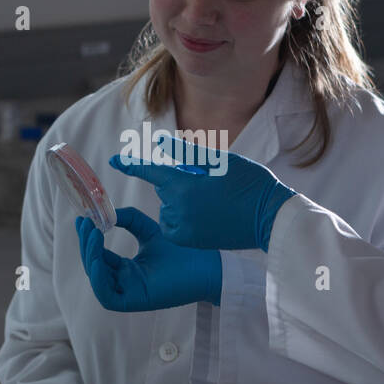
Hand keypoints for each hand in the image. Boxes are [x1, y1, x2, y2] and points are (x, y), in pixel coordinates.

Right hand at [77, 206, 221, 310]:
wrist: (206, 265)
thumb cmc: (183, 251)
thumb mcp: (149, 230)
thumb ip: (129, 219)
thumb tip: (108, 214)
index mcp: (128, 269)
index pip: (100, 255)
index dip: (90, 239)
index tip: (83, 218)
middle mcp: (125, 282)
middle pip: (94, 267)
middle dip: (86, 245)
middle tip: (85, 223)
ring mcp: (128, 294)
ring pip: (97, 280)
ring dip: (89, 257)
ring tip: (93, 235)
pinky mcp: (134, 303)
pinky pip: (106, 296)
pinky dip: (98, 278)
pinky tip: (99, 258)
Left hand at [108, 139, 294, 250]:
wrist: (270, 218)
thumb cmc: (249, 183)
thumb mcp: (219, 161)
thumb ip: (186, 153)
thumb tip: (160, 142)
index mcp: (184, 185)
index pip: (150, 171)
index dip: (131, 164)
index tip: (114, 161)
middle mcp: (178, 208)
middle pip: (165, 188)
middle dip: (179, 181)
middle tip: (210, 182)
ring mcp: (183, 228)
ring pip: (169, 207)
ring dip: (182, 200)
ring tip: (212, 199)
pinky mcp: (190, 241)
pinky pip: (174, 225)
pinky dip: (183, 218)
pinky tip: (206, 215)